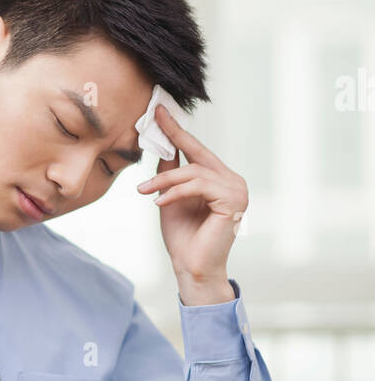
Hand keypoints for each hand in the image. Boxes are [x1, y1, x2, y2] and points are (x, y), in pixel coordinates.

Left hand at [136, 104, 246, 301]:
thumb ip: (170, 172)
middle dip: (173, 136)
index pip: (197, 150)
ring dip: (164, 180)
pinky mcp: (233, 201)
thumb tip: (161, 145)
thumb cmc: (183, 237)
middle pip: (198, 153)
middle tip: (152, 119)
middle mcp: (233, 181)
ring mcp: (237, 190)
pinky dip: (174, 192)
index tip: (159, 111)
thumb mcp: (170, 197)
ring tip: (144, 191)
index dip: (177, 131)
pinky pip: (197, 186)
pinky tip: (158, 202)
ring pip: (193, 171)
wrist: (191, 268)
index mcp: (221, 179)